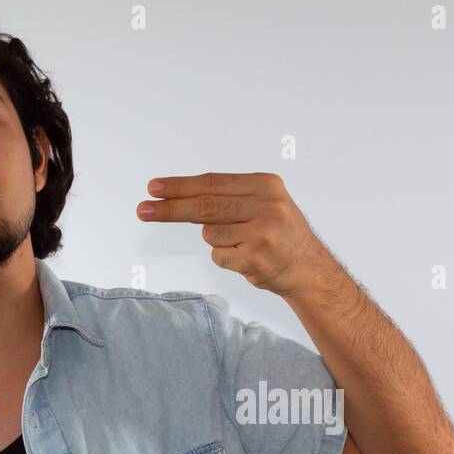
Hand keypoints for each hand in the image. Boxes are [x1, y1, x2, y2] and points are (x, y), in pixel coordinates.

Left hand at [137, 172, 343, 300]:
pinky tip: (249, 259)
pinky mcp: (255, 257)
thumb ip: (230, 198)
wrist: (309, 270)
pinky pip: (220, 256)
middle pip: (204, 206)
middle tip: (144, 209)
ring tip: (244, 244)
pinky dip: (227, 259)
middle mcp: (266, 205)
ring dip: (218, 242)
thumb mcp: (265, 204)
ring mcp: (261, 232)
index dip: (180, 186)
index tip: (155, 188)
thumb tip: (180, 198)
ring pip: (210, 234)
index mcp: (266, 185)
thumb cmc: (282, 235)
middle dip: (170, 208)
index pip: (212, 183)